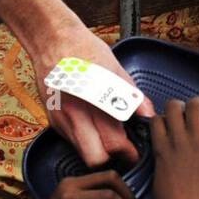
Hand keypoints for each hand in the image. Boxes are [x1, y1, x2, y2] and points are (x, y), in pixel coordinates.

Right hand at [29, 23, 153, 166]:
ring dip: (97, 150)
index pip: (112, 143)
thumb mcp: (113, 66)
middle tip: (123, 149)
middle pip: (94, 159)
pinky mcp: (52, 120)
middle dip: (111, 158)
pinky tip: (92, 125)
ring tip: (109, 136)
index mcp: (92, 101)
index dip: (128, 152)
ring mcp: (60, 119)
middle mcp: (73, 115)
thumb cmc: (83, 49)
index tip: (135, 151)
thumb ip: (131, 94)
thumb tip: (148, 114)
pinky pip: (72, 141)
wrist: (50, 39)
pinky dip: (85, 140)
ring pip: (81, 153)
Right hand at [151, 98, 198, 198]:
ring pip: (195, 106)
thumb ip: (162, 161)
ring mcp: (198, 141)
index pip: (157, 120)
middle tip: (189, 111)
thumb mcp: (157, 178)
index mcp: (161, 148)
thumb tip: (166, 157)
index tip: (170, 122)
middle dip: (180, 105)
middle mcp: (178, 139)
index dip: (163, 118)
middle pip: (174, 106)